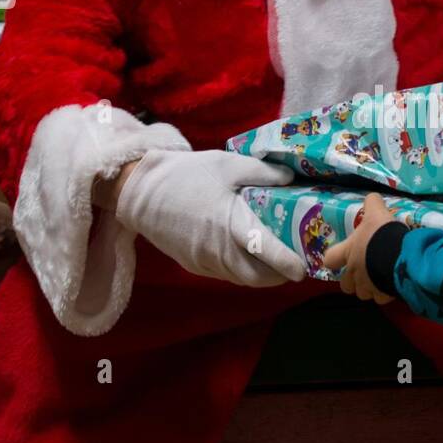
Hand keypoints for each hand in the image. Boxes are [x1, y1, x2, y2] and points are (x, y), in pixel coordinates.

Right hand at [115, 148, 306, 285]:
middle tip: (292, 264)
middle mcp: (217, 249)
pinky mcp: (193, 264)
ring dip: (259, 275)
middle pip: (256, 277)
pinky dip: (240, 270)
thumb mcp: (227, 164)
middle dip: (278, 276)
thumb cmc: (187, 175)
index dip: (286, 263)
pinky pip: (224, 274)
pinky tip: (247, 254)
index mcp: (229, 223)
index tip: (302, 269)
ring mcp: (203, 261)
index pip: (265, 251)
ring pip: (240, 278)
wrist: (140, 191)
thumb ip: (262, 172)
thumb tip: (291, 178)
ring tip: (274, 261)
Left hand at [323, 193, 395, 302]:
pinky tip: (393, 284)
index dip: (334, 258)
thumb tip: (371, 196)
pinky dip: (386, 293)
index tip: (340, 257)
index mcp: (349, 252)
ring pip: (363, 293)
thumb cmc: (381, 235)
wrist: (398, 256)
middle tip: (364, 271)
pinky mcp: (382, 295)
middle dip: (353, 280)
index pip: (330, 259)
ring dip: (370, 288)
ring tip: (380, 279)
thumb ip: (372, 204)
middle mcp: (354, 273)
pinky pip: (381, 297)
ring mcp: (368, 286)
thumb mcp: (376, 213)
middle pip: (346, 285)